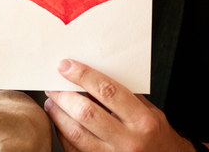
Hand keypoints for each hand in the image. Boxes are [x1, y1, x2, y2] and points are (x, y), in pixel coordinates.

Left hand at [44, 59, 192, 151]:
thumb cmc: (156, 135)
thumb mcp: (148, 111)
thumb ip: (123, 95)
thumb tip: (90, 76)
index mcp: (142, 120)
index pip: (108, 91)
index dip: (83, 76)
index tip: (66, 66)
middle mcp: (128, 141)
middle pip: (86, 113)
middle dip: (64, 95)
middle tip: (53, 85)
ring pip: (75, 134)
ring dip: (58, 115)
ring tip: (52, 102)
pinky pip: (74, 150)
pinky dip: (62, 134)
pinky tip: (59, 122)